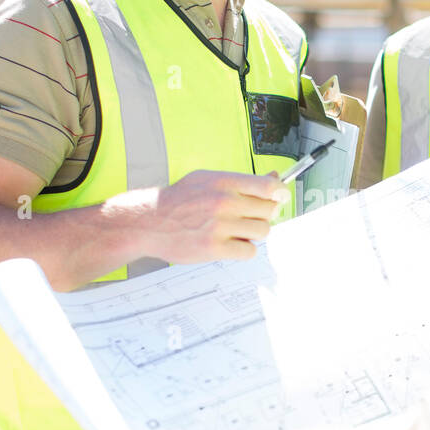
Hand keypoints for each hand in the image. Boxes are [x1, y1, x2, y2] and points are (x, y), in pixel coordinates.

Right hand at [119, 169, 285, 264]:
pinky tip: (231, 243)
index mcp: (223, 182)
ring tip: (238, 230)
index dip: (280, 193)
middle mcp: (223, 202)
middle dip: (264, 215)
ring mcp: (219, 226)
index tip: (280, 197)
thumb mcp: (207, 179)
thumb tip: (275, 178)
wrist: (149, 222)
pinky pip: (249, 251)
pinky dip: (244, 249)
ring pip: (262, 231)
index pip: (268, 186)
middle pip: (268, 210)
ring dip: (254, 233)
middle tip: (251, 217)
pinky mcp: (214, 248)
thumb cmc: (179, 200)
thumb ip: (241, 180)